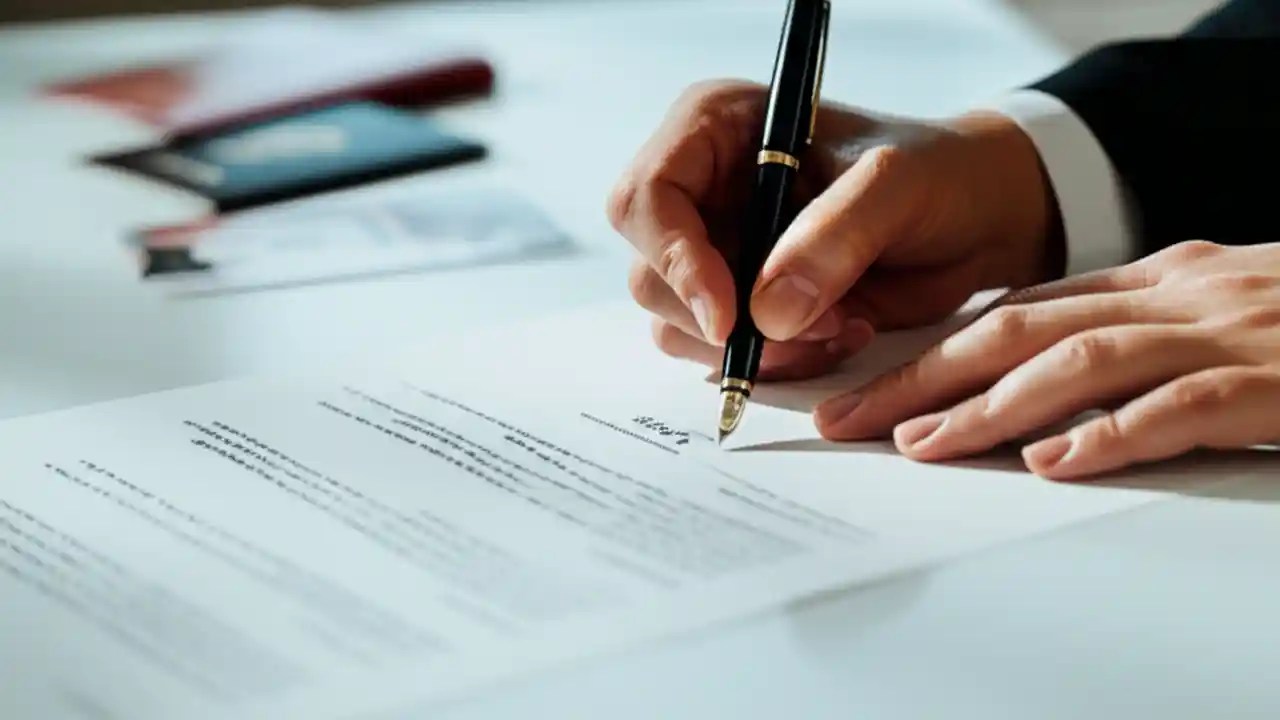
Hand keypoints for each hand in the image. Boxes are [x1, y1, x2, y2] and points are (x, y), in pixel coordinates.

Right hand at [608, 79, 1058, 379]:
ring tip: (839, 326)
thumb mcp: (895, 184)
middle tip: (808, 328)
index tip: (729, 317)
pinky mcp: (742, 302)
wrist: (978, 220)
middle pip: (651, 273)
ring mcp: (717, 251)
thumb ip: (832, 237)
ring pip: (677, 323)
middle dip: (724, 319)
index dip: (675, 260)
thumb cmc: (938, 174)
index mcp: (715, 129)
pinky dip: (775, 363)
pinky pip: (721, 353)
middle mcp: (701, 191)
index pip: (648, 197)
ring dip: (754, 349)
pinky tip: (837, 334)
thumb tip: (767, 314)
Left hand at [816, 241, 1279, 478]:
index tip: (867, 391)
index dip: (931, 353)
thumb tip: (1032, 389)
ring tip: (925, 446)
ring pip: (1081, 361)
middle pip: (1019, 332)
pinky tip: (1057, 463)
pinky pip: (1182, 406)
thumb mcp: (1205, 314)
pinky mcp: (1274, 383)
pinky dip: (1113, 434)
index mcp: (1153, 280)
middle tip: (853, 421)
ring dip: (991, 407)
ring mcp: (1225, 334)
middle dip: (925, 378)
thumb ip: (1125, 338)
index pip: (1015, 313)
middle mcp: (1175, 296)